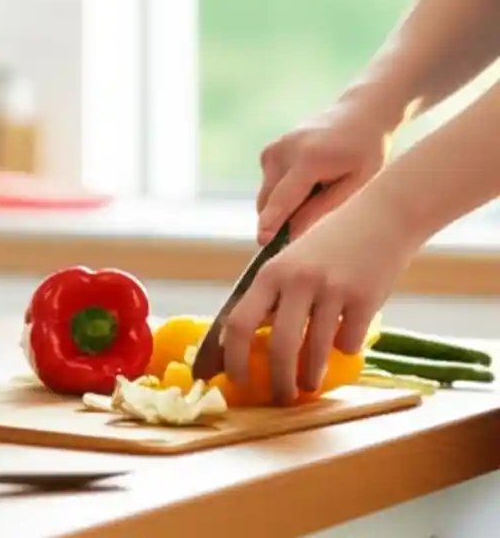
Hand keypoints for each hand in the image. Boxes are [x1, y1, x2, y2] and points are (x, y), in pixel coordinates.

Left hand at [223, 196, 416, 403]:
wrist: (382, 216)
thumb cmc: (331, 242)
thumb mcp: (292, 260)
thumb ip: (274, 294)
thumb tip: (249, 339)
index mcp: (271, 273)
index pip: (239, 323)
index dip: (233, 357)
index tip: (236, 380)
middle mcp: (297, 281)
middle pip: (278, 346)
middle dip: (277, 381)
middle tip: (279, 398)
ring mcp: (332, 290)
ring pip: (315, 350)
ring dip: (309, 376)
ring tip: (308, 386)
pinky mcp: (365, 298)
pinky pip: (348, 341)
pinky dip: (344, 350)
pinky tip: (344, 346)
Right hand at [257, 100, 392, 244]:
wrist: (359, 113)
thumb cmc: (366, 152)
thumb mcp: (357, 183)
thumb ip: (324, 208)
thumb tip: (294, 234)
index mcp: (309, 158)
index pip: (285, 197)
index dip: (273, 221)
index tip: (262, 240)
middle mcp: (284, 151)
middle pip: (271, 201)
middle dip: (281, 220)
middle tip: (312, 219)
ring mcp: (273, 149)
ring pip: (267, 196)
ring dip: (285, 206)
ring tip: (319, 190)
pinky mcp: (268, 152)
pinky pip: (269, 186)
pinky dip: (283, 193)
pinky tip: (310, 181)